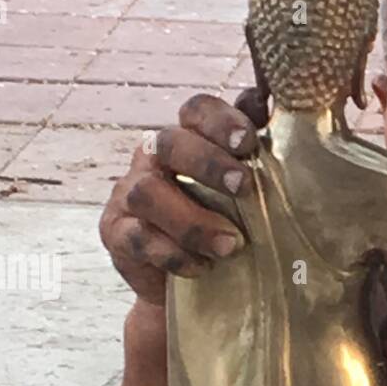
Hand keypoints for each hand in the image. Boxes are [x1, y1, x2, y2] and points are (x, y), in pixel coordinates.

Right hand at [99, 88, 267, 306]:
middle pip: (169, 143)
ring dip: (192, 221)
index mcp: (188, 139)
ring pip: (147, 193)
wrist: (199, 286)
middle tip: (244, 187)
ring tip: (231, 246)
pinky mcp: (116, 233)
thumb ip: (259, 145)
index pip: (196, 111)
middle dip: (207, 162)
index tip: (249, 142)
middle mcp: (153, 159)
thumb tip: (269, 100)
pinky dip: (173, 254)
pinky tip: (202, 267)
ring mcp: (129, 195)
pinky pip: (138, 238)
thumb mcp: (247, 190)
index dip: (220, 120)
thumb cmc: (226, 226)